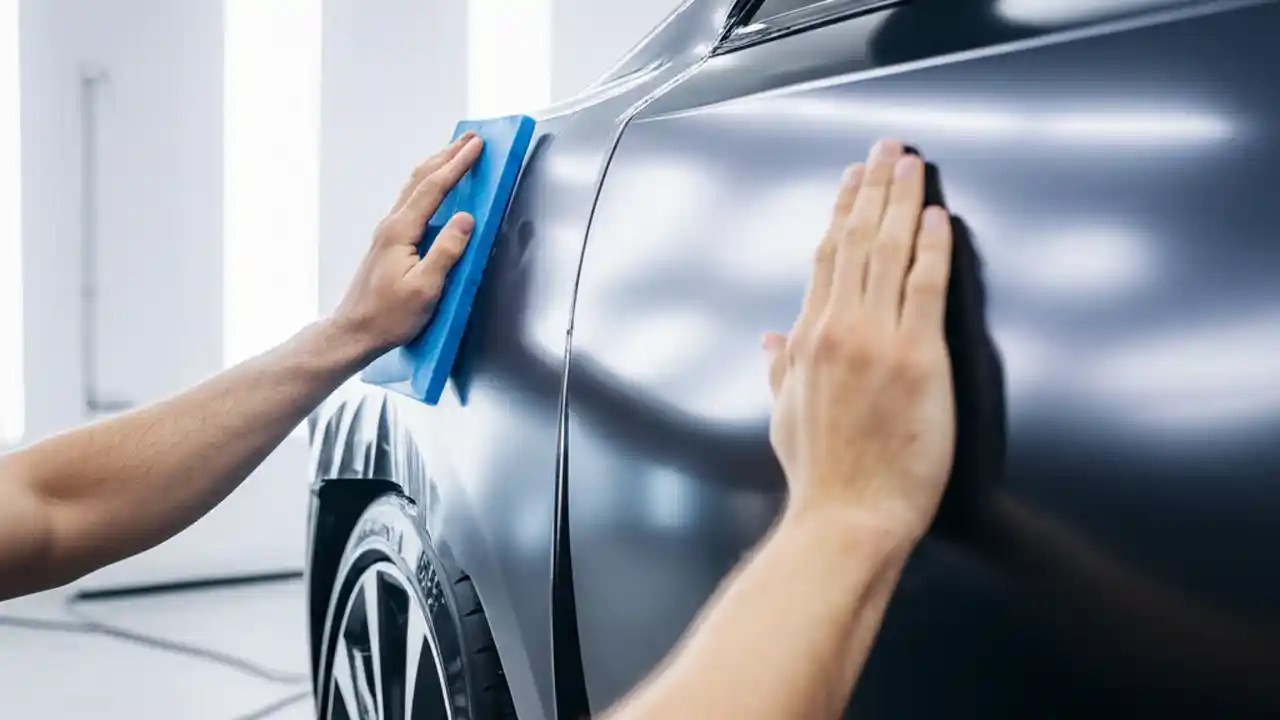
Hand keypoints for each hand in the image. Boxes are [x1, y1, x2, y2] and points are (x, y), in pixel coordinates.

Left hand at [331, 133, 484, 356]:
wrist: (354, 331)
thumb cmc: (388, 316)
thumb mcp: (426, 288)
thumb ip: (447, 251)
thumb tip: (466, 219)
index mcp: (401, 231)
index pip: (433, 188)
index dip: (457, 165)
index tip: (476, 146)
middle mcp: (391, 225)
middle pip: (420, 179)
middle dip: (446, 155)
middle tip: (469, 139)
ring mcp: (388, 233)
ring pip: (414, 188)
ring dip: (436, 167)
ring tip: (454, 154)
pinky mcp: (389, 243)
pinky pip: (412, 203)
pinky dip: (428, 186)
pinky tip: (435, 190)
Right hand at [764, 139, 955, 541]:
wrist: (846, 516)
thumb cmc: (819, 475)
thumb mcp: (783, 417)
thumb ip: (778, 371)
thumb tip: (769, 341)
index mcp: (806, 341)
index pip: (826, 260)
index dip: (842, 213)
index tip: (852, 182)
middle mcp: (837, 329)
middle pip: (857, 242)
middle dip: (873, 190)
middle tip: (886, 150)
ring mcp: (877, 340)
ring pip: (888, 253)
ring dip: (901, 201)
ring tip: (911, 165)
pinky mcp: (918, 358)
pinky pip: (926, 287)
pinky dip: (932, 247)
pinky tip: (939, 217)